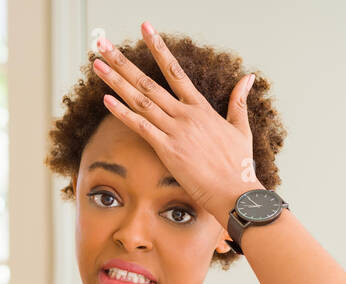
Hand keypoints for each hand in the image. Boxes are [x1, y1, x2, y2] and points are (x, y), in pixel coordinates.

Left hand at [91, 22, 262, 219]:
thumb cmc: (239, 166)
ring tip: (97, 64)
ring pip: (140, 100)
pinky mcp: (168, 150)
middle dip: (122, 61)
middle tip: (103, 44)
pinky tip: (106, 99)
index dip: (158, 48)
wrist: (236, 192)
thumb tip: (248, 77)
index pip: (175, 71)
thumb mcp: (242, 129)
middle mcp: (185, 115)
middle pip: (148, 82)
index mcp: (201, 108)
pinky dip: (123, 112)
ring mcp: (175, 131)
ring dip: (116, 81)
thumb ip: (239, 101)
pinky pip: (141, 127)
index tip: (145, 29)